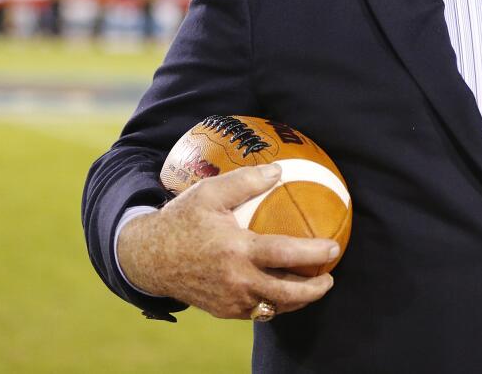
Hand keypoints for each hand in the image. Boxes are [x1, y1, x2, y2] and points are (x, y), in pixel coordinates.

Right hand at [118, 164, 339, 318]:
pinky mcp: (223, 310)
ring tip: (312, 286)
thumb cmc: (181, 221)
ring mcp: (230, 300)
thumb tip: (279, 171)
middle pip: (286, 293)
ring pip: (274, 306)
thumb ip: (245, 181)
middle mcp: (235, 280)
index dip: (313, 253)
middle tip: (329, 276)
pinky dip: (275, 303)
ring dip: (298, 300)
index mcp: (235, 250)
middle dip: (315, 289)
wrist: (148, 258)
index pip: (284, 254)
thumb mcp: (209, 194)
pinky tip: (283, 290)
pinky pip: (257, 311)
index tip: (333, 247)